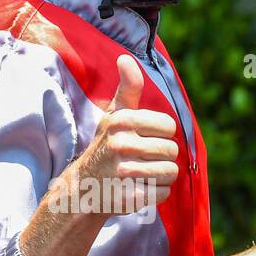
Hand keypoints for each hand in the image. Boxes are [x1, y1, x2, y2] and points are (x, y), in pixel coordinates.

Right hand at [65, 54, 179, 215]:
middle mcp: (121, 145)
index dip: (161, 134)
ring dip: (161, 176)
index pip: (169, 126)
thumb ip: (128, 89)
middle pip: (172, 150)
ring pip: (171, 172)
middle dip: (162, 157)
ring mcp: (124, 172)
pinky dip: (156, 193)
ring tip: (142, 175)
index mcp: (121, 121)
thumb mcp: (114, 116)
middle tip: (142, 160)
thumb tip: (125, 58)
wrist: (84, 188)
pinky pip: (164, 193)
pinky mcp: (129, 197)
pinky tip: (139, 189)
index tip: (144, 139)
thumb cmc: (106, 147)